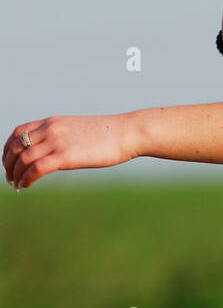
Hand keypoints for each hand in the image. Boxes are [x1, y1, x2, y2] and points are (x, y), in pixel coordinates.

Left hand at [2, 113, 139, 190]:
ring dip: (15, 174)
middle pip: (16, 146)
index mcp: (53, 122)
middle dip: (8, 164)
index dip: (8, 148)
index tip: (8, 161)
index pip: (18, 132)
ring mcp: (57, 142)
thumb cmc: (108, 135)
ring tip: (17, 185)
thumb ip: (63, 137)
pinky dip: (26, 179)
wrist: (126, 133)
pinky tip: (26, 186)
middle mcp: (50, 129)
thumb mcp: (79, 131)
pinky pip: (36, 168)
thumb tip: (58, 151)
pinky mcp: (65, 156)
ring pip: (23, 159)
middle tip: (10, 177)